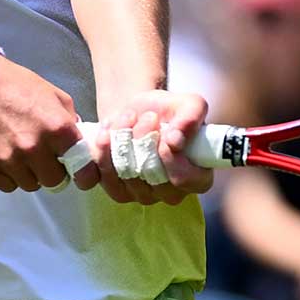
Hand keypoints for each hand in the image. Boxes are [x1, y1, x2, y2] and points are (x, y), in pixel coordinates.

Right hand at [0, 54, 83, 192]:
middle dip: (52, 170)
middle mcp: (33, 147)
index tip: (80, 174)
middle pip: (54, 181)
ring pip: (29, 185)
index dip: (84, 174)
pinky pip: (7, 185)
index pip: (82, 170)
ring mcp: (7, 159)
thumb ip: (70, 120)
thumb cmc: (16, 85)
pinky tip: (4, 155)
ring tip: (20, 153)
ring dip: (29, 173)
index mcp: (57, 128)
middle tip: (43, 157)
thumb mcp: (53, 95)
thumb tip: (79, 142)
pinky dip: (8, 175)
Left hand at [79, 90, 213, 205]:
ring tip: (129, 116)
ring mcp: (143, 195)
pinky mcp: (117, 191)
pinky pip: (104, 174)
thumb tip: (177, 140)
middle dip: (145, 136)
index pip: (185, 180)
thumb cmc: (168, 113)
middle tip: (148, 116)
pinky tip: (108, 130)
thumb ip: (192, 117)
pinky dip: (103, 147)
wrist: (136, 114)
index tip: (165, 133)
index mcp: (196, 178)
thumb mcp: (188, 104)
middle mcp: (171, 193)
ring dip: (123, 136)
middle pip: (151, 172)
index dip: (172, 157)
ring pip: (126, 170)